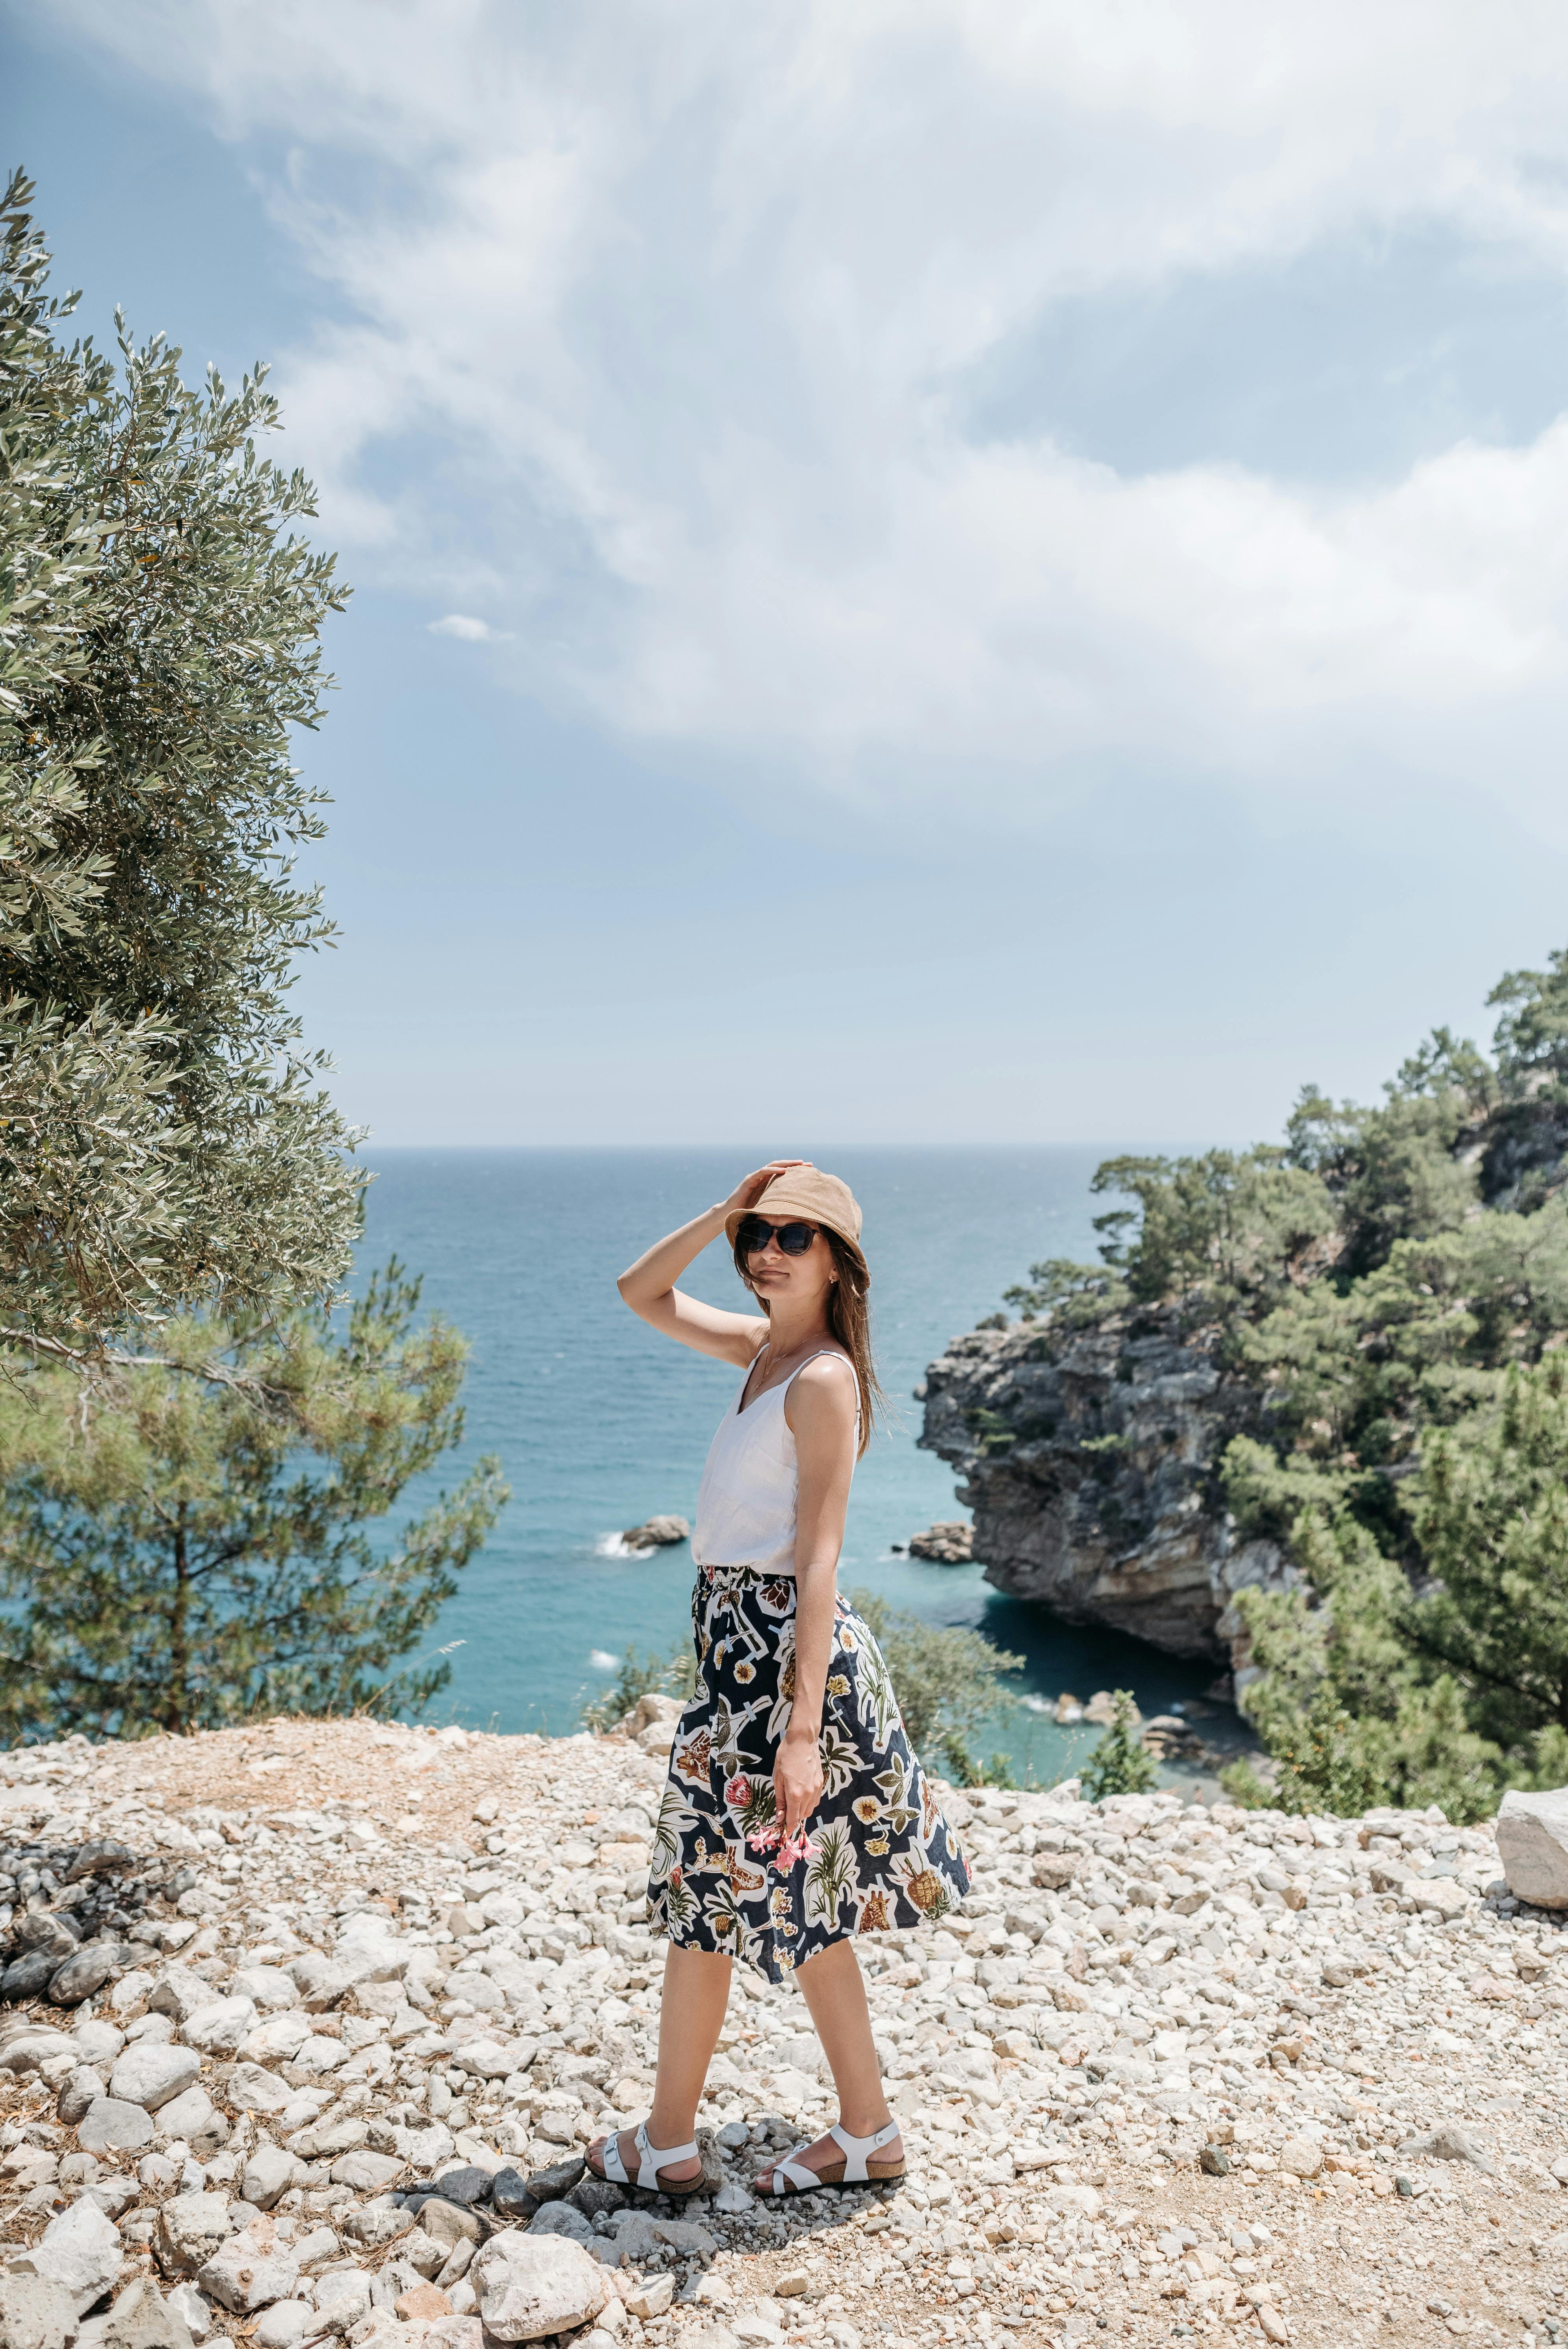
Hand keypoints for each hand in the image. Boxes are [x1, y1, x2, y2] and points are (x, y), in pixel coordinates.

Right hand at [718, 1160, 810, 1220]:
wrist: (730, 1214)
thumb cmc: (749, 1213)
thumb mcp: (768, 1208)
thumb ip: (779, 1205)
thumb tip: (798, 1212)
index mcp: (768, 1183)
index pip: (784, 1173)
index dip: (797, 1171)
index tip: (810, 1171)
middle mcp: (762, 1177)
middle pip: (781, 1167)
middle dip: (795, 1164)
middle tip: (809, 1164)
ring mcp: (755, 1177)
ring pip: (772, 1166)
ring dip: (786, 1164)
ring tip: (799, 1163)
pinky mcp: (749, 1180)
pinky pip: (762, 1172)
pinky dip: (772, 1170)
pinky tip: (783, 1170)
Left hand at [774, 1727, 823, 1841]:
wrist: (803, 1740)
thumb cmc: (785, 1757)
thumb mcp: (777, 1778)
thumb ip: (780, 1800)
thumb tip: (780, 1817)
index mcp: (795, 1794)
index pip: (793, 1819)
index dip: (788, 1828)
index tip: (784, 1833)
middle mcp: (808, 1794)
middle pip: (802, 1816)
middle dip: (793, 1818)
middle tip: (784, 1813)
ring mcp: (817, 1789)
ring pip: (810, 1809)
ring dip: (801, 1811)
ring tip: (792, 1802)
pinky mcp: (821, 1783)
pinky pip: (815, 1800)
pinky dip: (809, 1803)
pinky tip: (802, 1795)